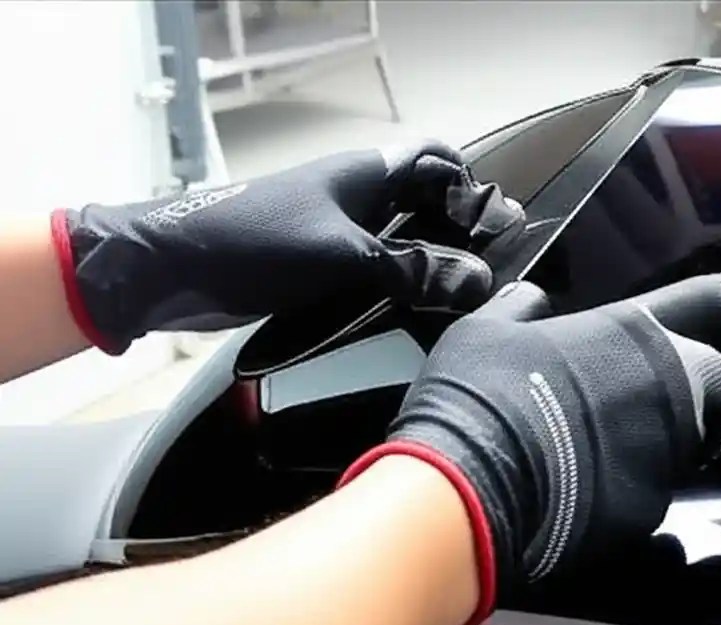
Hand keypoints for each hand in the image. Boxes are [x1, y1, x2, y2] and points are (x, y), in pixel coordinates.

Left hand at [52, 139, 521, 353]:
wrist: (171, 267)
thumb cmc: (255, 241)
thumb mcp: (344, 256)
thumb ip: (413, 269)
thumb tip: (478, 280)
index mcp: (368, 174)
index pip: (440, 161)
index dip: (473, 188)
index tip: (501, 232)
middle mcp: (358, 197)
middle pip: (425, 205)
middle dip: (458, 235)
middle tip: (487, 276)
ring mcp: (337, 231)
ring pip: (401, 242)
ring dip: (427, 268)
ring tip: (457, 304)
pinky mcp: (319, 266)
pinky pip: (375, 272)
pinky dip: (397, 291)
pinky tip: (410, 320)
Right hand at [336, 273, 720, 624]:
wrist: (468, 494)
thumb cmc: (478, 398)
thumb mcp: (485, 332)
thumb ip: (518, 312)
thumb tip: (530, 299)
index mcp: (631, 333)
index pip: (710, 301)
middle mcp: (667, 390)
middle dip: (701, 389)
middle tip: (648, 400)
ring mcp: (666, 455)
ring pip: (690, 441)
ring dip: (658, 441)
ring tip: (601, 449)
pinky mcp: (651, 511)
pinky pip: (651, 491)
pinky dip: (627, 488)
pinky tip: (583, 492)